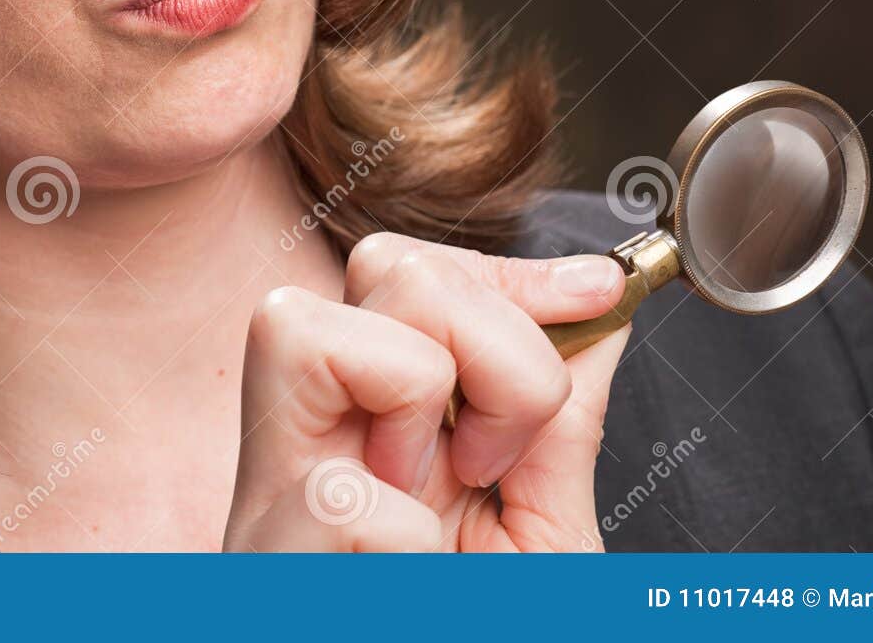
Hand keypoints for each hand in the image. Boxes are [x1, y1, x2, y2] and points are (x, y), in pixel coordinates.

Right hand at [222, 232, 629, 551]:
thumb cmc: (455, 628)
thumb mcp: (536, 543)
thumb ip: (558, 425)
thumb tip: (595, 318)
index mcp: (384, 415)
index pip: (420, 271)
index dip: (514, 268)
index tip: (598, 291)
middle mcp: (321, 423)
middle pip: (391, 265)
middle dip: (493, 344)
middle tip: (487, 461)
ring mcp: (284, 473)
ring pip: (354, 320)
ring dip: (439, 416)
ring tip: (428, 506)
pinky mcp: (275, 535)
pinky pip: (365, 489)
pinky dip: (408, 543)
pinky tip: (393, 575)